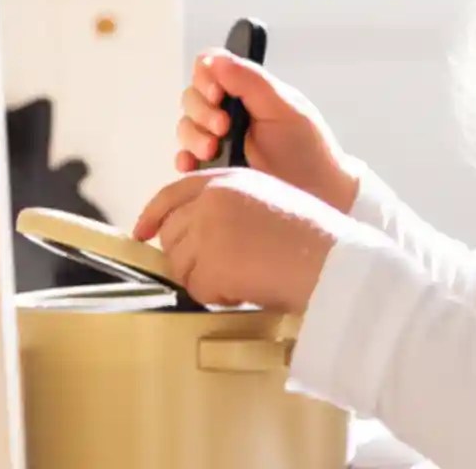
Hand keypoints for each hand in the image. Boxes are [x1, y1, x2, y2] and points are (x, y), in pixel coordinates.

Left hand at [133, 168, 355, 311]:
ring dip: (206, 278)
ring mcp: (207, 231)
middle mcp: (212, 200)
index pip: (173, 194)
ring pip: (180, 265)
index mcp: (229, 179)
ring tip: (247, 275)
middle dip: (191, 258)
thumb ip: (229, 206)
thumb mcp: (268, 201)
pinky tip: (249, 287)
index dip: (153, 215)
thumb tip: (193, 232)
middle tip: (229, 268)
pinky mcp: (209, 263)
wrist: (332, 262)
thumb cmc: (313, 238)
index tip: (142, 232)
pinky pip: (196, 289)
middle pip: (172, 235)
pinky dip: (218, 296)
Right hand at [177, 49, 359, 212]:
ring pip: (186, 127)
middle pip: (192, 97)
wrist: (317, 192)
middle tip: (224, 127)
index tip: (218, 94)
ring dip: (194, 136)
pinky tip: (194, 164)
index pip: (209, 69)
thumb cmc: (307, 147)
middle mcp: (228, 111)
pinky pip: (185, 158)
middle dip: (203, 111)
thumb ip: (251, 81)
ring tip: (214, 150)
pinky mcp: (212, 167)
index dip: (206, 78)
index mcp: (247, 90)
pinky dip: (185, 159)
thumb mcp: (284, 108)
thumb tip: (215, 59)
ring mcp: (218, 140)